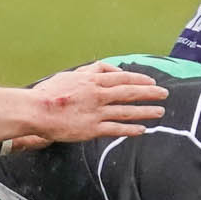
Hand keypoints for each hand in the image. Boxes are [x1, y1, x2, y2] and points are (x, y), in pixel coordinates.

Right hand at [29, 62, 166, 141]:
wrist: (36, 111)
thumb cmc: (48, 93)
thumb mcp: (69, 75)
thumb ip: (88, 71)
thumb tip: (105, 69)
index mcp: (92, 80)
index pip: (121, 78)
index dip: (138, 79)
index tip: (151, 81)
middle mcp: (98, 95)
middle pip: (129, 91)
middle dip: (149, 92)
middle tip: (164, 94)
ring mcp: (96, 112)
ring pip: (126, 110)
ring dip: (145, 111)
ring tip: (160, 111)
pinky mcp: (92, 129)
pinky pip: (115, 129)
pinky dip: (130, 130)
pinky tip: (142, 130)